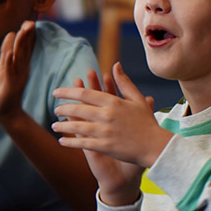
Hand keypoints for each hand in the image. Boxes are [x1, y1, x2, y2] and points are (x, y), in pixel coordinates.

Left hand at [0, 20, 35, 120]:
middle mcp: (22, 69)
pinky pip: (10, 72)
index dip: (28, 35)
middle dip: (26, 37)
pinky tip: (9, 54)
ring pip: (19, 59)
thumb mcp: (4, 66)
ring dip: (20, 46)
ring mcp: (17, 77)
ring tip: (20, 32)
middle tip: (30, 23)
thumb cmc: (4, 87)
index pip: (26, 47)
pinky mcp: (10, 85)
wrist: (5, 110)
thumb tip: (11, 33)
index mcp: (21, 65)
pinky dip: (9, 63)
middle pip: (24, 50)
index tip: (30, 22)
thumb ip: (6, 50)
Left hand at [52, 64, 170, 204]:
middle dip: (63, 109)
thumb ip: (124, 82)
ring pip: (78, 126)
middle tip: (55, 109)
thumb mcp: (136, 99)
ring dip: (63, 126)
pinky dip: (71, 142)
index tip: (56, 92)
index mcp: (113, 102)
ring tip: (54, 125)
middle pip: (78, 109)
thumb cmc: (146, 122)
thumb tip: (115, 64)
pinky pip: (83, 143)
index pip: (85, 93)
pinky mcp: (105, 146)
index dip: (68, 92)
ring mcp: (105, 131)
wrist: (156, 146)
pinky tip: (62, 141)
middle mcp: (107, 115)